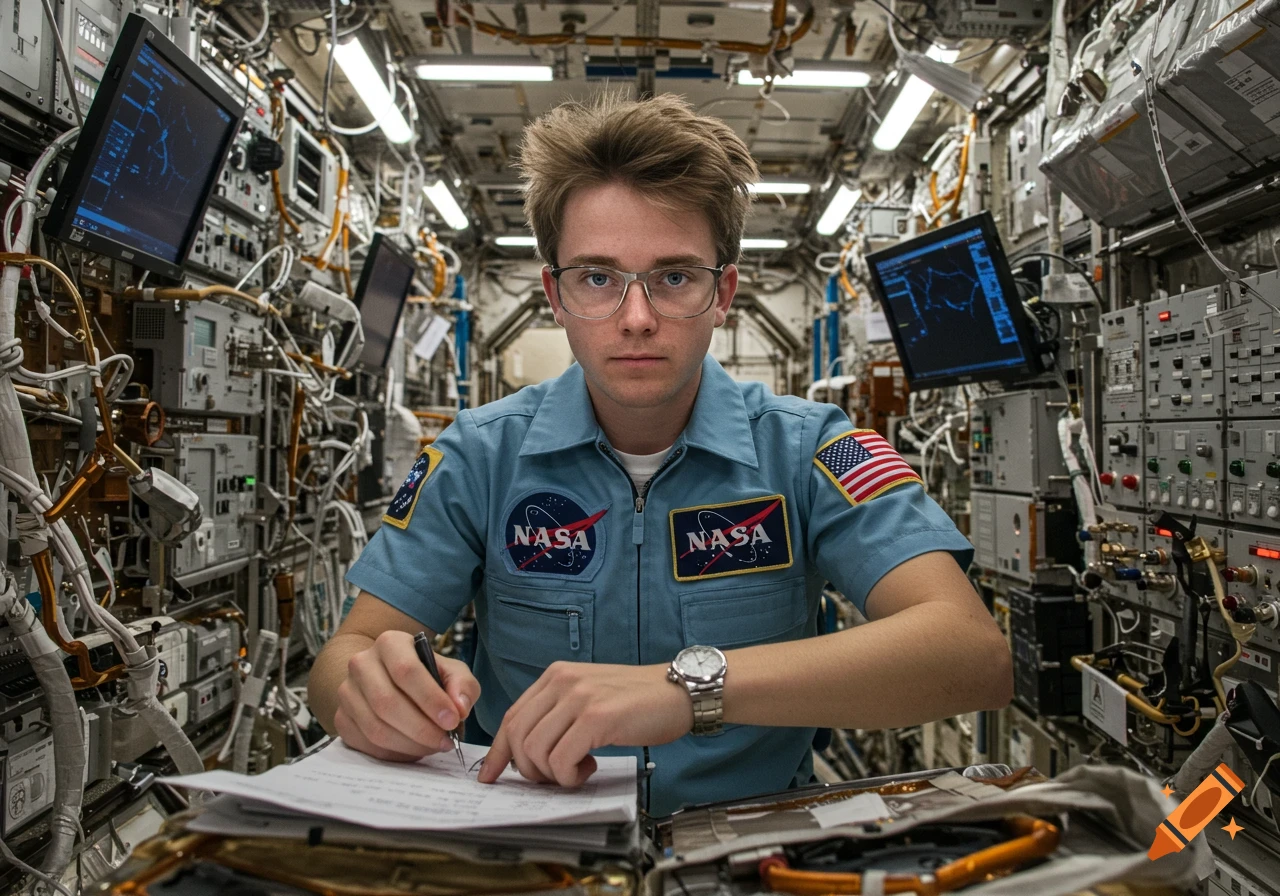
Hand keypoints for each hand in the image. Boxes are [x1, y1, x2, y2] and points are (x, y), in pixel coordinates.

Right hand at [335, 631, 479, 761]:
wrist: (388, 679)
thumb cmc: (426, 676)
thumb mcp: (451, 672)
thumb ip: (463, 686)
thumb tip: (460, 708)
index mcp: (390, 643)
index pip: (406, 671)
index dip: (430, 699)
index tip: (453, 720)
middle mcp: (361, 663)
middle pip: (387, 703)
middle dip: (421, 728)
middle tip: (445, 741)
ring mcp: (347, 692)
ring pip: (375, 728)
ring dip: (409, 745)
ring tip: (433, 746)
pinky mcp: (342, 719)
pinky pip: (367, 744)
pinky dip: (395, 754)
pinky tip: (414, 749)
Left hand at [477, 661, 690, 786]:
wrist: (679, 691)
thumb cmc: (638, 701)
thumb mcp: (589, 698)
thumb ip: (559, 715)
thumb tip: (529, 753)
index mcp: (556, 676)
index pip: (512, 717)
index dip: (497, 752)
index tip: (491, 775)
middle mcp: (562, 681)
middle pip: (517, 735)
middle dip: (527, 769)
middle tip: (553, 778)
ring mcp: (579, 697)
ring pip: (535, 750)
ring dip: (551, 774)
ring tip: (576, 772)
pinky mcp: (597, 717)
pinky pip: (561, 759)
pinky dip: (568, 775)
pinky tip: (589, 769)